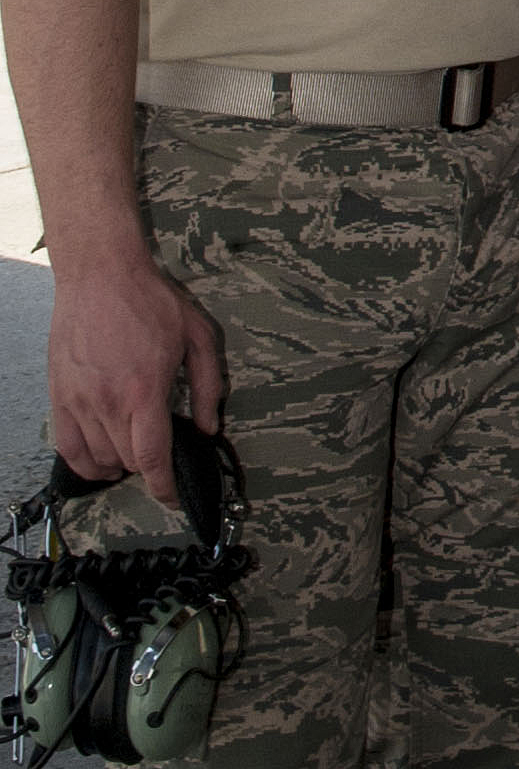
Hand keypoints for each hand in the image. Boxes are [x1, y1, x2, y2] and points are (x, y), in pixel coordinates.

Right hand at [48, 247, 224, 502]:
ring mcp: (79, 401)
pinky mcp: (59, 395)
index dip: (164, 487)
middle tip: (161, 456)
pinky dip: (84, 463)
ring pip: (98, 459)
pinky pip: (66, 446)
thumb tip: (209, 427)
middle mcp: (108, 403)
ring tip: (133, 455)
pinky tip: (100, 462)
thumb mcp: (198, 336)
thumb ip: (210, 386)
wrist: (100, 274)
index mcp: (144, 391)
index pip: (152, 459)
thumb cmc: (149, 300)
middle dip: (147, 468)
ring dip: (119, 465)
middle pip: (127, 461)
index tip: (173, 495)